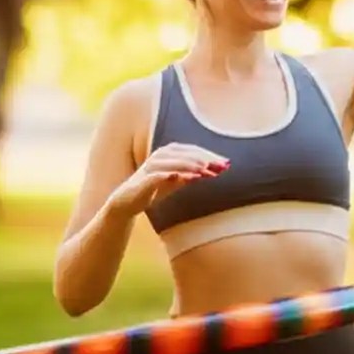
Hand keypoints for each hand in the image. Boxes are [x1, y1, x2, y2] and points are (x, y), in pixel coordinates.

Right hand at [107, 142, 228, 217]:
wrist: (126, 203)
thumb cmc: (151, 191)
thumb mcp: (175, 182)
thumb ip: (191, 175)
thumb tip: (213, 170)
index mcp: (167, 153)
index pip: (192, 150)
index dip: (210, 155)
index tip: (227, 163)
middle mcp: (160, 155)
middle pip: (187, 153)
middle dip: (206, 159)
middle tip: (223, 166)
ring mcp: (152, 166)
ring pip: (177, 162)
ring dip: (194, 165)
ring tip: (209, 171)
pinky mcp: (145, 179)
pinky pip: (164, 174)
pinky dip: (178, 174)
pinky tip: (191, 178)